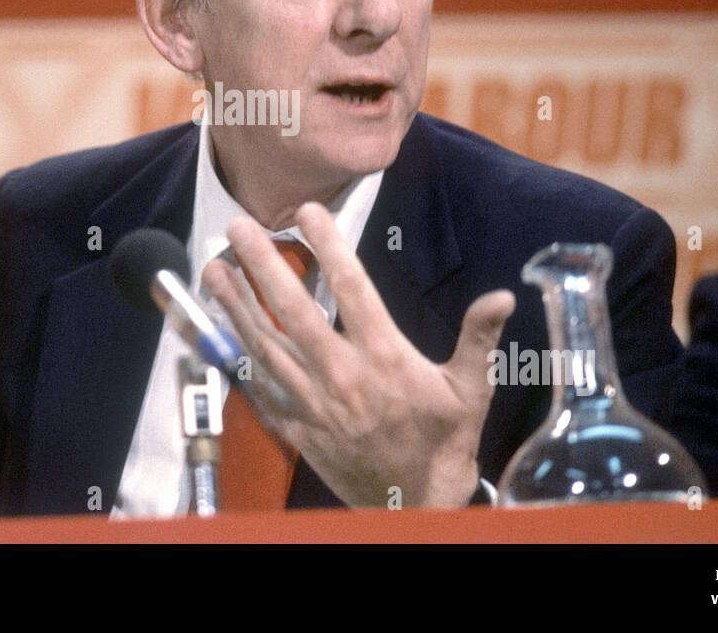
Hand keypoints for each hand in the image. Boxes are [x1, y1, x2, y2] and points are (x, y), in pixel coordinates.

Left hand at [200, 202, 515, 508]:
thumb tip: (503, 296)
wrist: (416, 505)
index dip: (328, 247)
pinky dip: (238, 355)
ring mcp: (313, 402)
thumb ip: (479, 339)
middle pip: (293, 312)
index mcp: (384, 358)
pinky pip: (260, 386)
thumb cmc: (444, 442)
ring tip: (214, 269)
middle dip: (262, 266)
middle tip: (238, 229)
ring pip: (265, 345)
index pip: (352, 289)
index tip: (308, 211)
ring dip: (237, 305)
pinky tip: (221, 328)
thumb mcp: (470, 390)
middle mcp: (342, 375)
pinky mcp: (296, 425)